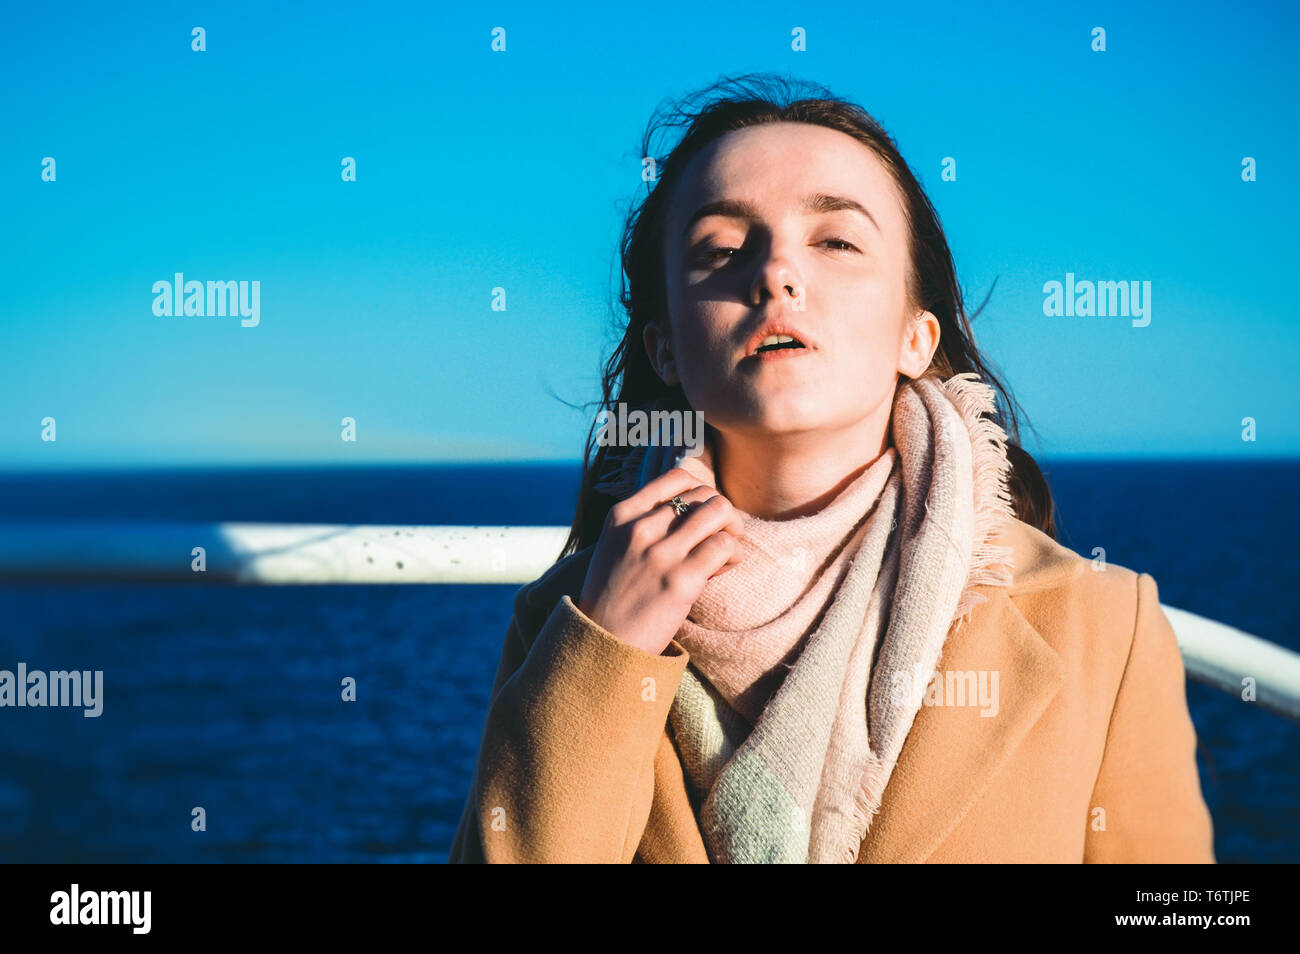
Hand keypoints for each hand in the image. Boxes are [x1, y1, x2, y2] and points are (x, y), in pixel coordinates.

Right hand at [576, 466, 744, 654]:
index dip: (701, 493)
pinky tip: (723, 568)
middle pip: (704, 494)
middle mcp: (640, 528)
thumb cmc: (616, 596)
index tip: (701, 517)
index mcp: (622, 515)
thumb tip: (699, 509)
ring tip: (725, 552)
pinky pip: (725, 545)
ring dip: (732, 529)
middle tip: (720, 537)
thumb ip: (647, 524)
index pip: (678, 478)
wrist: (603, 643)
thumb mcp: (618, 547)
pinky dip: (733, 554)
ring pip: (719, 511)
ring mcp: (660, 553)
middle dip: (721, 513)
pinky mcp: (681, 581)